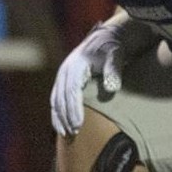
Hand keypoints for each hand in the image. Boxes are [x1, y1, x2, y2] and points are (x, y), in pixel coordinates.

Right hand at [51, 21, 124, 137]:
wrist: (105, 37)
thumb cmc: (112, 48)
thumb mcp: (116, 55)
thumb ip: (113, 70)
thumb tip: (112, 88)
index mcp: (75, 67)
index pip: (72, 93)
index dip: (74, 110)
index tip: (79, 125)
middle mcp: (64, 72)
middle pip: (61, 99)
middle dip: (66, 117)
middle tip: (73, 133)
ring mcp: (62, 76)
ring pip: (56, 101)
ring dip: (59, 117)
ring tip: (67, 133)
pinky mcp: (63, 80)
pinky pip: (56, 99)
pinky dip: (58, 112)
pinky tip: (62, 124)